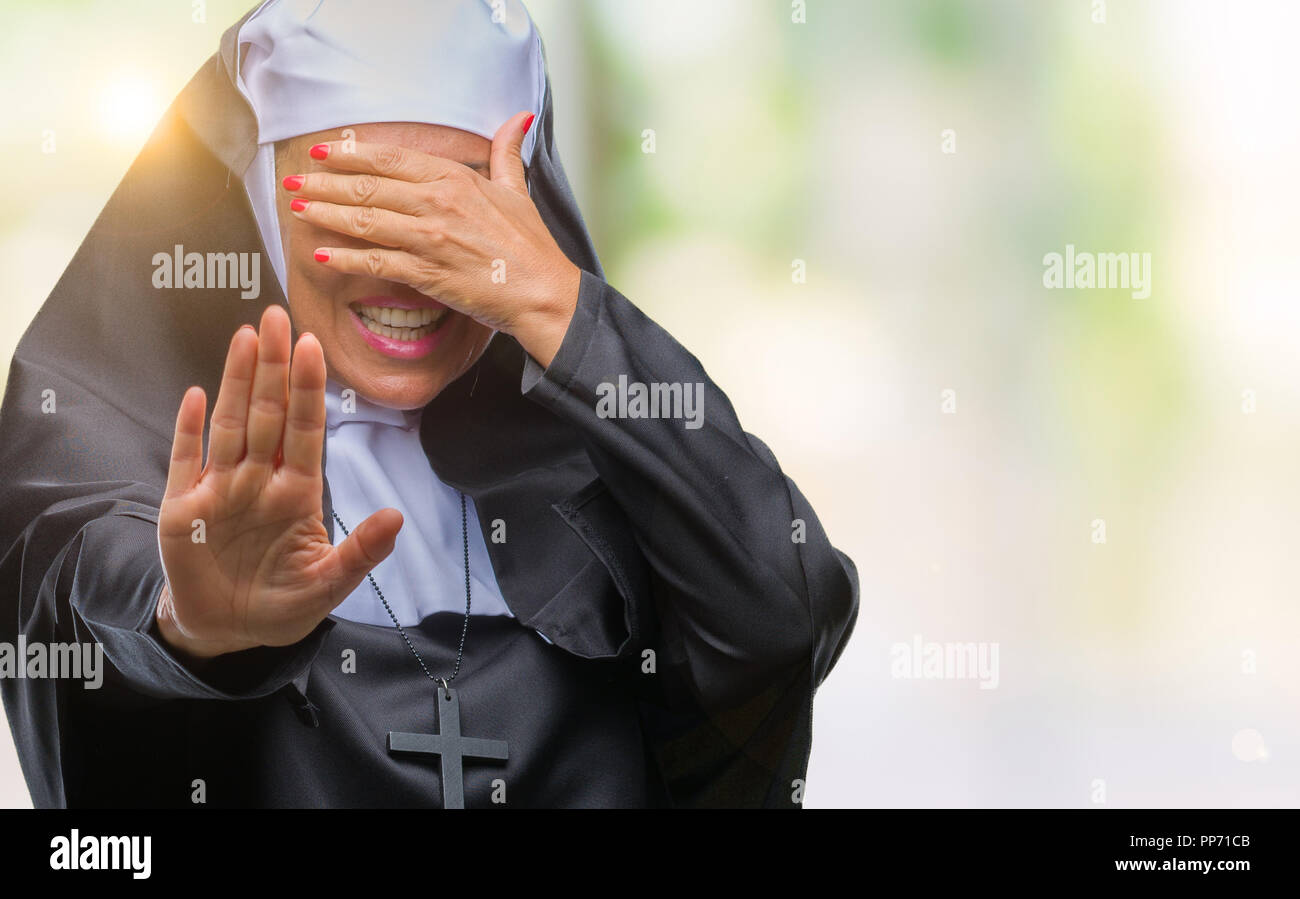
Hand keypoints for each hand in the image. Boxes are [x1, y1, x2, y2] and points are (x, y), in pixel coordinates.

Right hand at [156, 305, 403, 659]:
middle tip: (277, 316)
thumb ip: (361, 553)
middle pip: (268, 413)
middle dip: (274, 367)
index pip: (305, 430)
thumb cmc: (283, 603)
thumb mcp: (328, 585)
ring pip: (231, 425)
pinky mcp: (182, 508)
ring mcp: (220, 489)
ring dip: (237, 381)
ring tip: (246, 337)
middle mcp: (260, 480)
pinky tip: (196, 394)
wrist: (228, 632)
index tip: (315, 346)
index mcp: (298, 493)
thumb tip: (397, 518)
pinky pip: (186, 460)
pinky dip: (189, 429)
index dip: (309, 389)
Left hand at [283, 111, 580, 367]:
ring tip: (297, 212)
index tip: (324, 152)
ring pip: (365, 221)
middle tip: (294, 182)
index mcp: (455, 179)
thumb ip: (507, 153)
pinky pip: (376, 262)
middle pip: (368, 187)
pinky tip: (322, 255)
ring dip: (326, 215)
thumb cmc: (532, 247)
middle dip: (324, 183)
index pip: (391, 159)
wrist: (544, 293)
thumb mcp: (518, 190)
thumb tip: (517, 118)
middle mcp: (438, 203)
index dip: (352, 154)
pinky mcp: (429, 273)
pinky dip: (345, 259)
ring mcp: (431, 238)